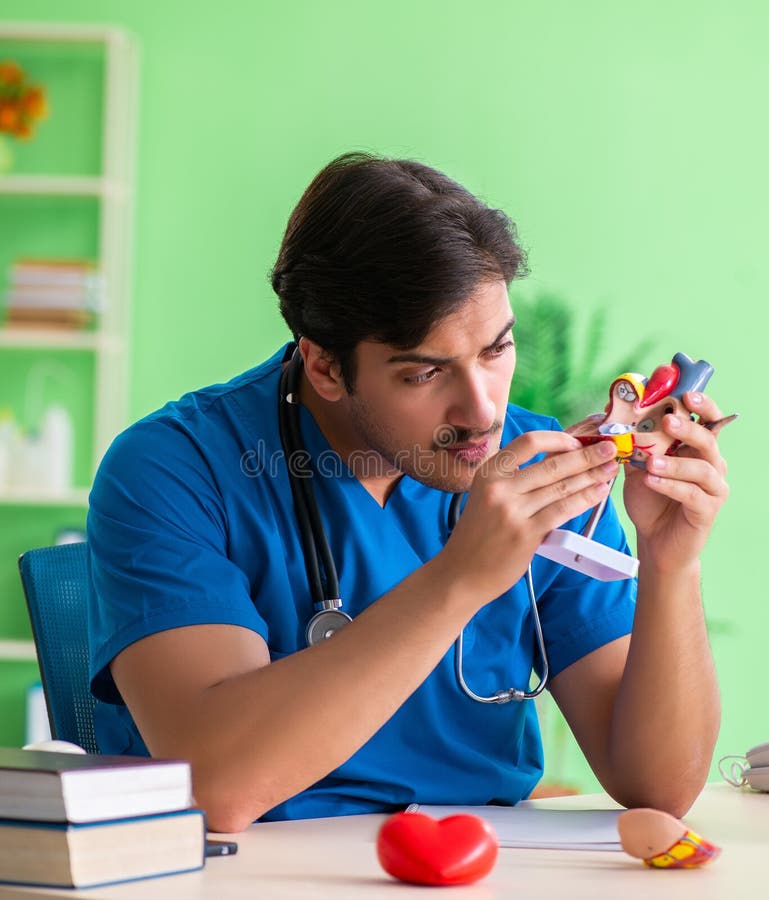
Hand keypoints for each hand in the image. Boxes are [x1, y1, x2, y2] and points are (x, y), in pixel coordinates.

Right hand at [441, 431, 618, 602]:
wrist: (462, 572)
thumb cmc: (479, 534)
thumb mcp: (489, 497)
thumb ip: (518, 479)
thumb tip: (560, 458)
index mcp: (488, 472)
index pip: (528, 442)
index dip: (558, 439)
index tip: (578, 441)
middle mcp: (499, 488)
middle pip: (552, 465)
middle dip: (587, 455)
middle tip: (609, 449)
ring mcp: (512, 511)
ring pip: (561, 487)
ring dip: (591, 476)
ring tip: (611, 470)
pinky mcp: (525, 534)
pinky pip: (562, 511)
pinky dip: (585, 499)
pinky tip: (599, 493)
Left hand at [623, 391, 728, 571]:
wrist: (655, 538)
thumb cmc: (650, 498)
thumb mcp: (637, 465)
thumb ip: (632, 441)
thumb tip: (611, 412)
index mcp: (695, 447)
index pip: (706, 419)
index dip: (700, 404)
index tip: (685, 393)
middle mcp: (711, 463)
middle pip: (708, 438)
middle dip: (688, 428)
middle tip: (668, 421)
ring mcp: (713, 487)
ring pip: (702, 468)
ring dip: (675, 462)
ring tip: (650, 462)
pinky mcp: (707, 510)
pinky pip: (693, 495)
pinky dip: (671, 486)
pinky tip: (651, 482)